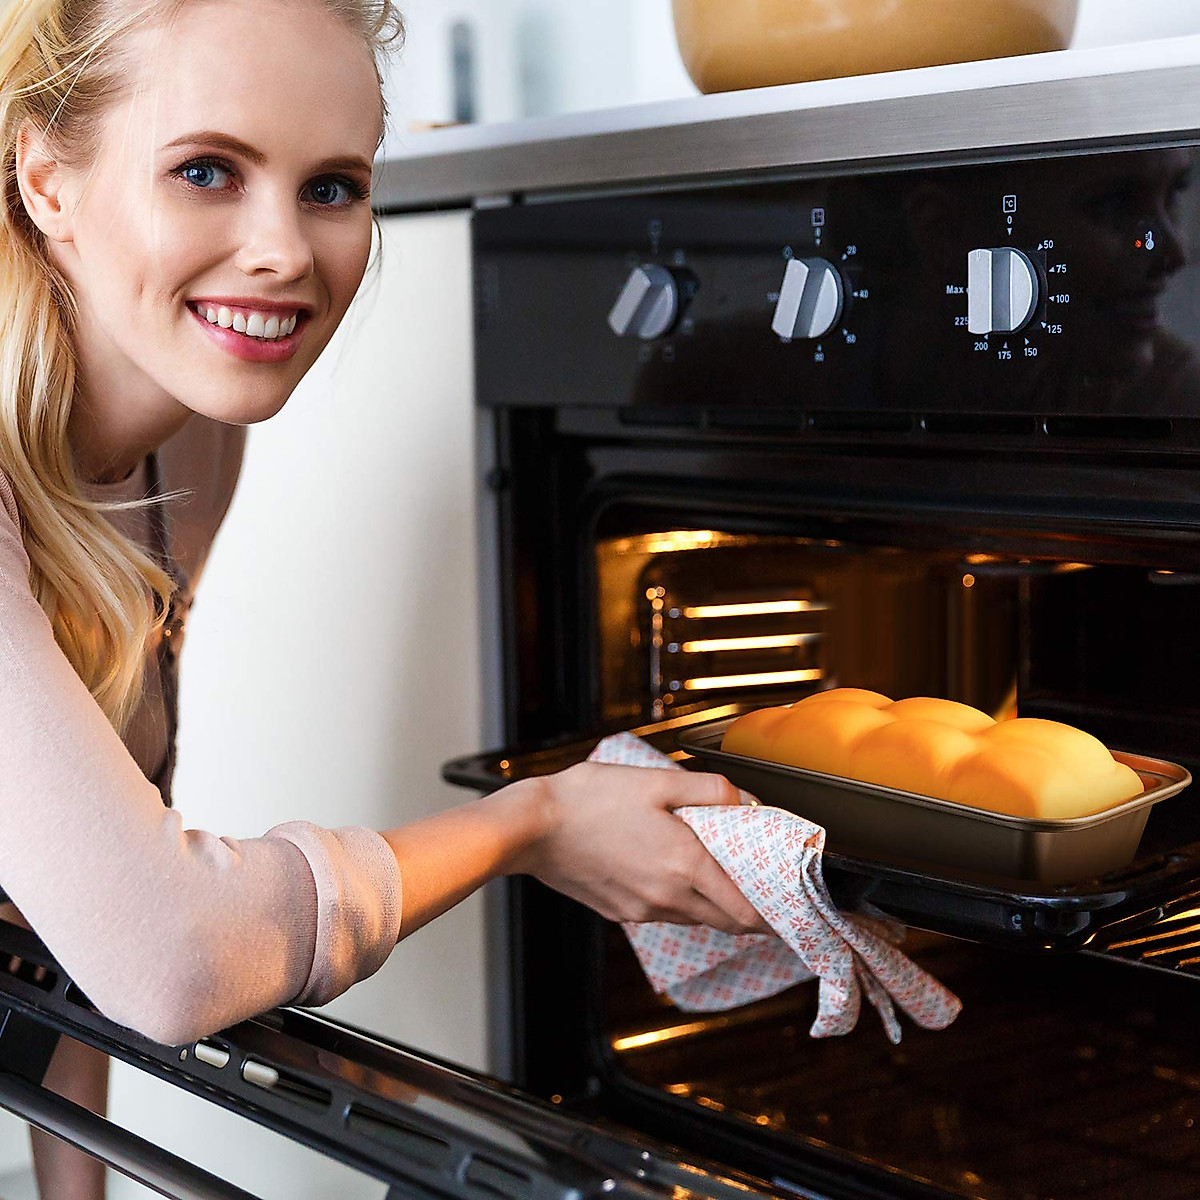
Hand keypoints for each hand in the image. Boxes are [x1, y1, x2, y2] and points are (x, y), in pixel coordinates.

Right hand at [510, 762, 771, 935]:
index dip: (772, 914)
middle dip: (752, 914)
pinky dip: (681, 902)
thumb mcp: (657, 780)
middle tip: (765, 894)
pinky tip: (673, 875)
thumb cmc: (590, 799)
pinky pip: (664, 913)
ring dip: (715, 906)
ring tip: (721, 878)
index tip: (788, 907)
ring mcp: (642, 910)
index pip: (745, 910)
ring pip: (696, 918)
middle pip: (727, 922)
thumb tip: (747, 801)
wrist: (533, 827)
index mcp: (684, 865)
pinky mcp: (619, 912)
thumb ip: (709, 790)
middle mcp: (667, 897)